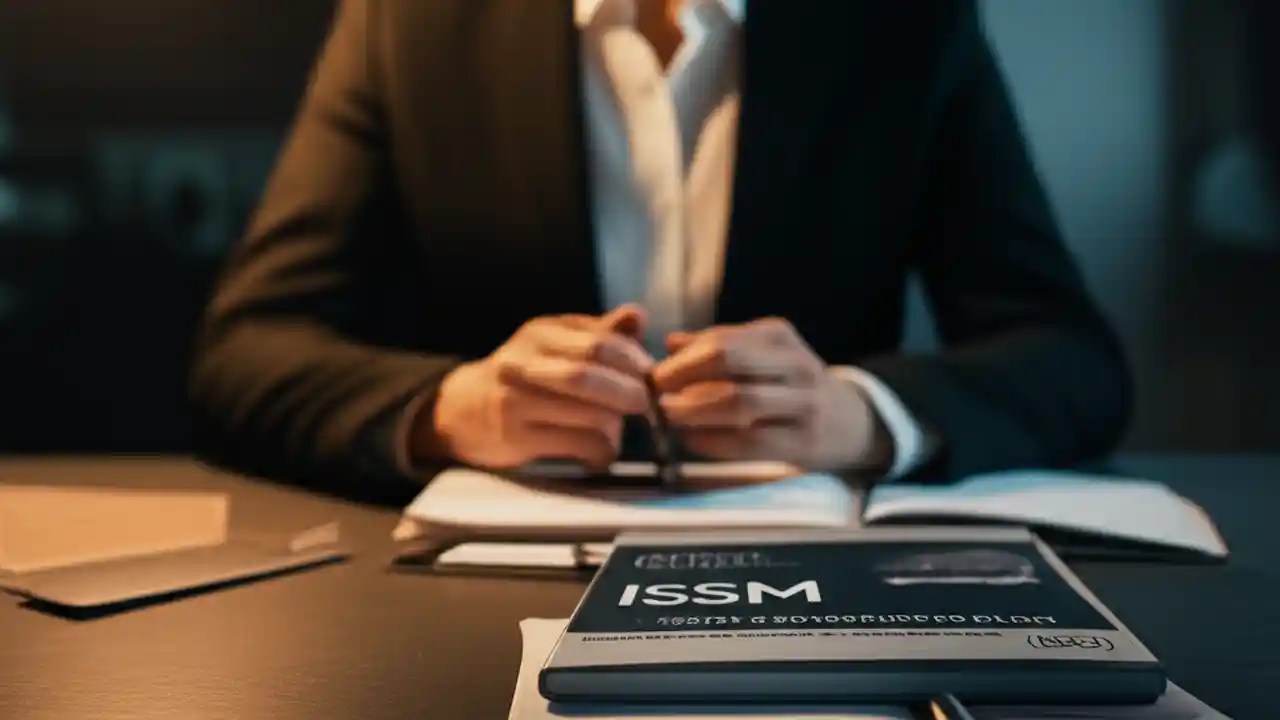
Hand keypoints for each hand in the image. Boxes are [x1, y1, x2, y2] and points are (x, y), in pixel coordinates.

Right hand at [414, 305, 652, 468]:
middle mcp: (524, 362)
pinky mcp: (517, 436)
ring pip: (587, 413)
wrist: (466, 409)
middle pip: (589, 375)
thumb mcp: (556, 345)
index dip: (632, 360)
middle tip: (645, 404)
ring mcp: (517, 400)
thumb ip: (598, 334)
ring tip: (617, 429)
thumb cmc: (525, 376)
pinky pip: (576, 444)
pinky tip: (601, 452)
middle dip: (628, 392)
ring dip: (615, 425)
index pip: (597, 341)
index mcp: (540, 333)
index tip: (650, 374)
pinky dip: (601, 450)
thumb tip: (638, 315)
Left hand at [652, 318, 888, 469]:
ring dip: (695, 411)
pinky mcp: (803, 443)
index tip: (654, 373)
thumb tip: (671, 343)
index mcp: (779, 336)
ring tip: (670, 416)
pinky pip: (749, 441)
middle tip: (657, 395)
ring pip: (740, 403)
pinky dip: (713, 441)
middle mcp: (795, 365)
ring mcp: (803, 404)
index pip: (723, 341)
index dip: (683, 359)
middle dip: (684, 379)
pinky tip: (692, 439)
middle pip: (731, 363)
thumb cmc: (791, 385)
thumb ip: (717, 346)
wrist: (850, 422)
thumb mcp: (762, 354)